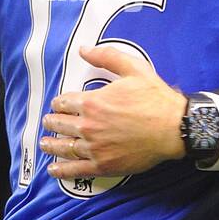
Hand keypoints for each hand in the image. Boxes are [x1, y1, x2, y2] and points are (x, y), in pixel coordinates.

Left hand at [39, 44, 187, 179]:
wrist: (173, 128)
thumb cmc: (155, 98)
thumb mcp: (133, 68)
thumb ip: (106, 57)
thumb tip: (84, 49)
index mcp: (92, 103)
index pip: (64, 103)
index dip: (59, 103)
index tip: (58, 104)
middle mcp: (89, 126)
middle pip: (61, 125)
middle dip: (52, 123)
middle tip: (48, 122)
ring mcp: (95, 148)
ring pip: (65, 147)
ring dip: (52, 145)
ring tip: (45, 144)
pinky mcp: (104, 165)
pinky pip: (77, 169)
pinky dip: (62, 170)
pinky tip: (53, 169)